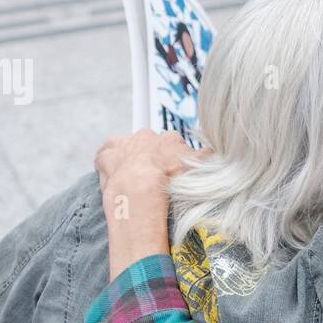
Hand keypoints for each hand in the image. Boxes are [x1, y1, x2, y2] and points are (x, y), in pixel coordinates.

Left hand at [94, 130, 203, 280]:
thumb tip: (217, 153)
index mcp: (169, 139)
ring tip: (132, 180)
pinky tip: (112, 175)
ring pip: (128, 148)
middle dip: (150, 158)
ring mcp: (126, 143)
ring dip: (129, 160)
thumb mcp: (197, 168)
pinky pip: (106, 154)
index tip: (171, 173)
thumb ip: (207, 158)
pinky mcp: (107, 153)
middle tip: (152, 178)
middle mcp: (147, 136)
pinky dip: (108, 162)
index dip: (172, 160)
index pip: (173, 146)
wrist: (140, 186)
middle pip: (150, 145)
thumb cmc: (170, 179)